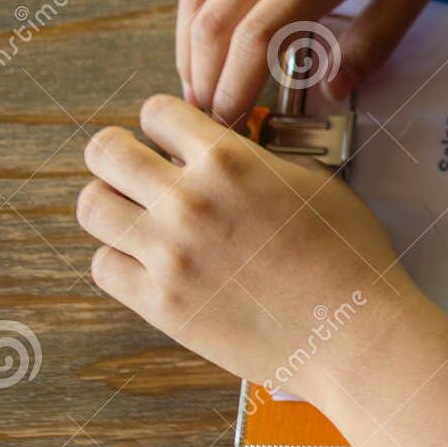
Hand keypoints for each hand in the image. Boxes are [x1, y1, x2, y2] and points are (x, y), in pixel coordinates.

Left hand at [76, 94, 427, 399]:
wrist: (354, 333)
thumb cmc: (349, 260)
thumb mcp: (315, 185)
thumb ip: (258, 163)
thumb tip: (221, 160)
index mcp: (230, 162)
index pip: (156, 113)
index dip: (163, 124)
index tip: (170, 141)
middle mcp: (189, 201)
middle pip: (106, 152)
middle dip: (120, 156)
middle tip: (137, 172)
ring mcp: (169, 254)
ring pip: (93, 207)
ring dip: (112, 206)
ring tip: (136, 217)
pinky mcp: (162, 304)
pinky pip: (103, 266)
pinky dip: (120, 259)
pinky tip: (149, 262)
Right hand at [177, 0, 447, 126]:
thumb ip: (375, 40)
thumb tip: (335, 90)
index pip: (257, 37)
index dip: (234, 86)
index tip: (229, 121)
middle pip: (215, 19)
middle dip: (203, 76)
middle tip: (205, 115)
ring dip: (189, 44)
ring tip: (197, 83)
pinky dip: (194, 1)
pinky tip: (200, 31)